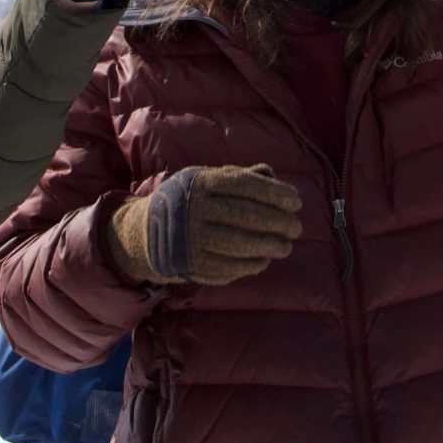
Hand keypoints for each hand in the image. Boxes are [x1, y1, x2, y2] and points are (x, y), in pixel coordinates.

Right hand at [106, 164, 302, 286]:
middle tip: (297, 227)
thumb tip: (272, 176)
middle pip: (247, 216)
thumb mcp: (204, 179)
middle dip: (278, 222)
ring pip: (240, 244)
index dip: (275, 193)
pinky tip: (265, 259)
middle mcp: (194, 210)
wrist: (145, 232)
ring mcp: (191, 239)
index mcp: (200, 183)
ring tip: (286, 245)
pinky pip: (229, 266)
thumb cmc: (187, 200)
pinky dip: (251, 264)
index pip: (245, 186)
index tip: (297, 201)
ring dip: (269, 246)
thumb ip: (236, 177)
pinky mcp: (191, 264)